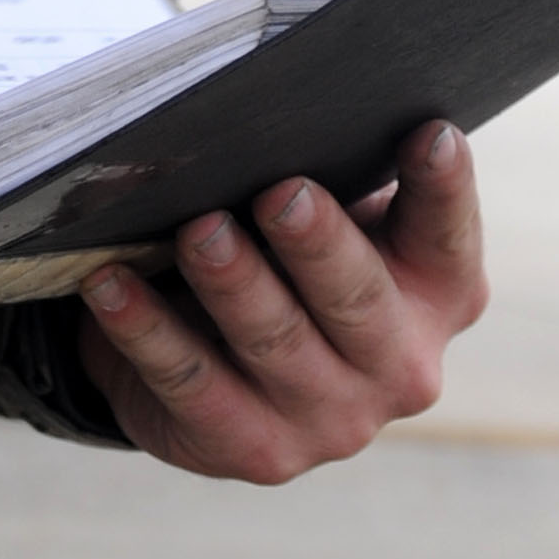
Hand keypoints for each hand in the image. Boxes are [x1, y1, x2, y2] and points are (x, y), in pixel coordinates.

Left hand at [75, 120, 488, 479]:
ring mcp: (331, 419)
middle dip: (318, 245)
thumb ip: (331, 174)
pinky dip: (146, 331)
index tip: (432, 132)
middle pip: (359, 298)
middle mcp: (400, 366)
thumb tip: (279, 107)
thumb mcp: (327, 218)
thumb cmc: (287, 258)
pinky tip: (111, 287)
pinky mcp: (254, 451)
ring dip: (234, 285)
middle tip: (280, 194)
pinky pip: (191, 384)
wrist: (227, 368)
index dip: (444, 186)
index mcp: (436, 293)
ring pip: (275, 343)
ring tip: (197, 232)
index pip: (447, 234)